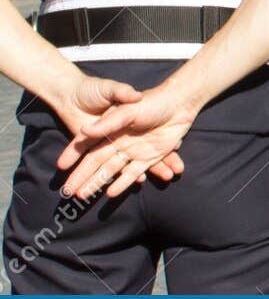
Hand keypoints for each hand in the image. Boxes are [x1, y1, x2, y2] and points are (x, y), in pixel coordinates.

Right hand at [57, 82, 200, 199]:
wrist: (180, 103)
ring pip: (110, 171)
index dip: (73, 155)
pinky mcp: (149, 157)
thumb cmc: (152, 102)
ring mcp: (133, 151)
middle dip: (82, 177)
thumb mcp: (128, 110)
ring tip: (83, 196)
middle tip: (68, 193)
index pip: (87, 146)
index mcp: (110, 130)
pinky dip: (122, 183)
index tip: (60, 168)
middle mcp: (118, 143)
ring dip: (97, 183)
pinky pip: (133, 173)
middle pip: (96, 163)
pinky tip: (110, 194)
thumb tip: (84, 131)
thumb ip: (108, 123)